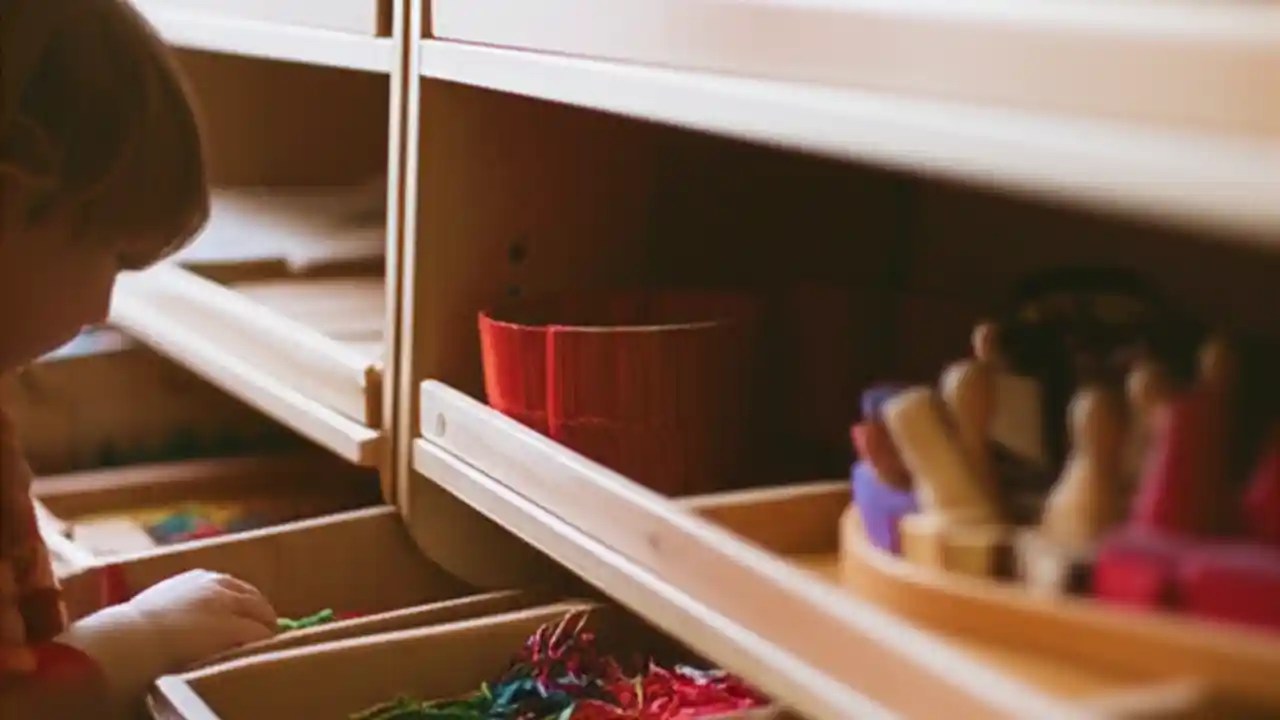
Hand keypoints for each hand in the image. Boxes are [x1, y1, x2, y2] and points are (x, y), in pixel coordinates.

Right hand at [59, 569, 276, 705]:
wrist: (131, 637)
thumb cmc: (136, 627)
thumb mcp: (162, 604)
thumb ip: (182, 605)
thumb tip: (185, 619)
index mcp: (199, 578)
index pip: (234, 586)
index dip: (244, 602)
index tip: (248, 613)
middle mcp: (217, 585)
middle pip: (253, 597)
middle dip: (261, 612)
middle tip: (268, 627)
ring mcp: (226, 604)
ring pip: (261, 612)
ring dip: (266, 626)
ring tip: (268, 638)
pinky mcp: (231, 626)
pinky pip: (258, 634)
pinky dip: (264, 640)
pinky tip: (265, 648)